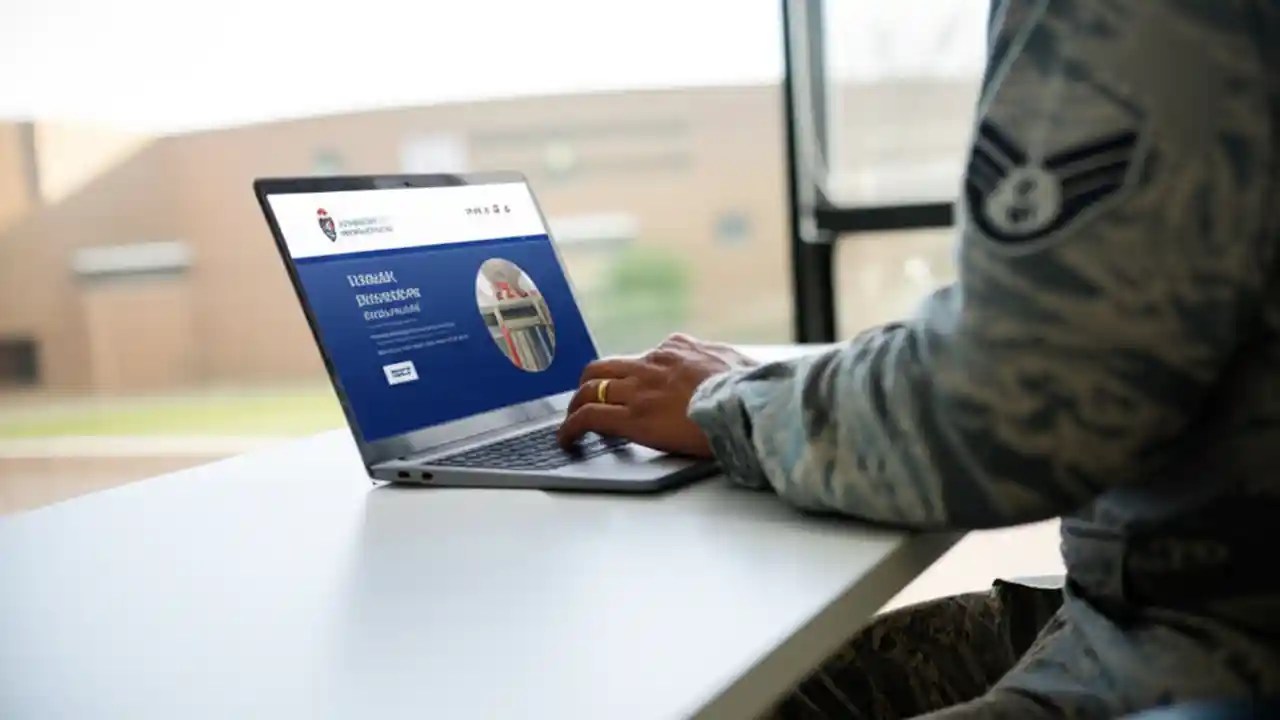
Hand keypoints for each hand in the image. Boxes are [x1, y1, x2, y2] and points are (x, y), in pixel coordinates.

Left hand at [558, 334, 758, 456]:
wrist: (749, 407)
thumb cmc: (753, 391)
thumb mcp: (737, 362)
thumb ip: (719, 363)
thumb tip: (726, 367)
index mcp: (678, 348)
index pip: (642, 357)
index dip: (630, 376)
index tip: (629, 389)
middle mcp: (653, 362)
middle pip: (604, 366)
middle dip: (590, 383)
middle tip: (586, 400)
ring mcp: (640, 389)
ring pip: (589, 388)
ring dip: (576, 405)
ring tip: (571, 423)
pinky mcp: (632, 417)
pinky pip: (588, 417)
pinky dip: (571, 427)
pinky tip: (567, 440)